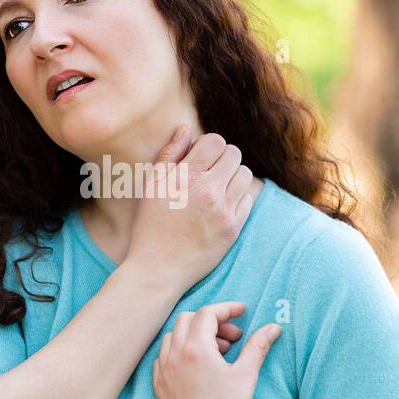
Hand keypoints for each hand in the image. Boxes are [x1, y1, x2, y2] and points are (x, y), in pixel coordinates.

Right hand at [125, 127, 256, 294]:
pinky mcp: (233, 229)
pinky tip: (221, 206)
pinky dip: (237, 198)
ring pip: (245, 175)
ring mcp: (224, 211)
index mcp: (186, 177)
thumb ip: (169, 154)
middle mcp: (208, 192)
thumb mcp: (151, 185)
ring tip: (217, 188)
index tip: (200, 158)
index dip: (208, 145)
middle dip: (222, 158)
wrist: (159, 268)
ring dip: (233, 176)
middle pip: (234, 154)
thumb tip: (186, 130)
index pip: (215, 141)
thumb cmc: (150, 225)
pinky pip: (248, 199)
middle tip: (209, 172)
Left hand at [152, 301, 281, 398]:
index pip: (207, 314)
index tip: (242, 312)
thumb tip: (273, 328)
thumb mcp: (246, 374)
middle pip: (187, 320)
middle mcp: (173, 357)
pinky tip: (197, 368)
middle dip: (211, 322)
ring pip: (172, 338)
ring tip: (218, 354)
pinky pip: (162, 360)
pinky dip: (178, 354)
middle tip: (233, 338)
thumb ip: (258, 345)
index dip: (227, 309)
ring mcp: (162, 373)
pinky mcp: (159, 389)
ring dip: (194, 336)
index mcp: (194, 349)